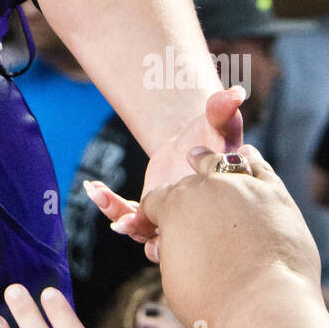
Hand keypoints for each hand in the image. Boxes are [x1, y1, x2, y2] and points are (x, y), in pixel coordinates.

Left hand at [83, 85, 246, 261]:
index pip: (198, 221)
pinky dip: (109, 204)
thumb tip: (235, 92)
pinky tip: (93, 186)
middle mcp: (189, 216)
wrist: (195, 139)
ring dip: (118, 215)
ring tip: (99, 192)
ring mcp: (167, 217)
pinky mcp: (149, 209)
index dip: (178, 228)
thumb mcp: (219, 121)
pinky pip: (127, 213)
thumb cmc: (214, 133)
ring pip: (141, 228)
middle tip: (123, 223)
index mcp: (210, 202)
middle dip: (143, 230)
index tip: (158, 221)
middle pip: (165, 235)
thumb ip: (224, 110)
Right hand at [135, 143, 321, 327]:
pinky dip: (251, 160)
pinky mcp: (273, 192)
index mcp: (172, 207)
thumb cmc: (213, 304)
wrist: (264, 308)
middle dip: (185, 195)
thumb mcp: (173, 279)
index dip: (153, 213)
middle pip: (189, 183)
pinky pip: (259, 167)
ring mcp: (240, 186)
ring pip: (223, 163)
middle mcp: (203, 188)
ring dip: (211, 163)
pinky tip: (248, 156)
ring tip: (203, 159)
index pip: (155, 200)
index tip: (156, 224)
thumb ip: (171, 252)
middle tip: (189, 210)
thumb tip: (173, 245)